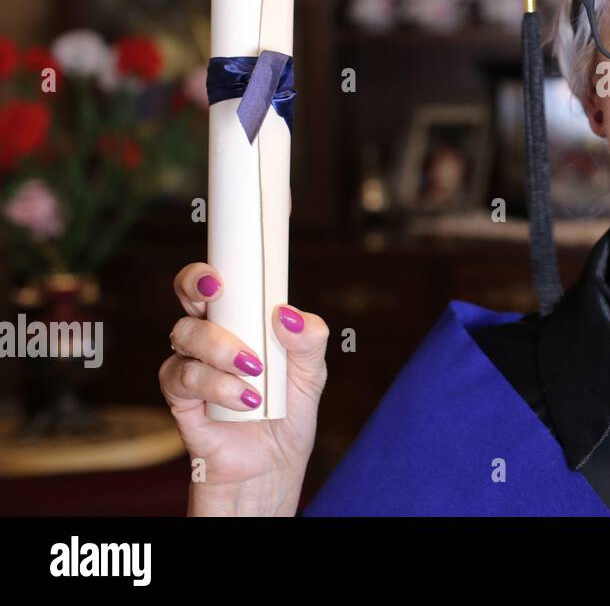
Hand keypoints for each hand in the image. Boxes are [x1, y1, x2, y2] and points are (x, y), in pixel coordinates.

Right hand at [159, 262, 328, 515]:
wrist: (271, 467)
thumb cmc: (288, 413)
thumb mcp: (312, 375)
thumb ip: (309, 342)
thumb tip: (287, 313)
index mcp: (243, 321)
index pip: (222, 280)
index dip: (215, 263)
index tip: (226, 260)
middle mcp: (212, 336)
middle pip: (189, 294)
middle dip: (198, 284)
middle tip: (219, 291)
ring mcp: (193, 364)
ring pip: (187, 334)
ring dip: (222, 349)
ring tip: (255, 374)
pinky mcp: (180, 397)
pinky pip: (184, 377)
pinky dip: (217, 386)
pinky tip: (244, 399)